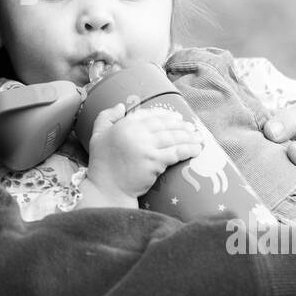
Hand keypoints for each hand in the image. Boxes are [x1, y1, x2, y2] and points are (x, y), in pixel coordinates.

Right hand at [86, 104, 202, 201]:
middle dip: (181, 125)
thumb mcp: (97, 135)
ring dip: (189, 136)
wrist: (107, 189)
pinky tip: (197, 149)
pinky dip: (188, 150)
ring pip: (172, 137)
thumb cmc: (102, 165)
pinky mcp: (154, 162)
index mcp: (123, 124)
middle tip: (192, 127)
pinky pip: (176, 153)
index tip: (176, 117)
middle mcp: (135, 132)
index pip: (149, 114)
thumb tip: (121, 105)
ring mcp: (146, 147)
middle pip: (164, 125)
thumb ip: (106, 117)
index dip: (165, 114)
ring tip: (198, 137)